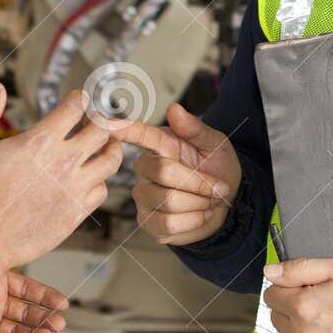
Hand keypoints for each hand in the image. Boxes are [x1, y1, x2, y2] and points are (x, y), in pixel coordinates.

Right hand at [0, 83, 120, 281]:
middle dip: (100, 119)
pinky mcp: (75, 214)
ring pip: (111, 161)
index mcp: (39, 142)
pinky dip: (99, 180)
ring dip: (109, 148)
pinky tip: (89, 178)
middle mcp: (63, 163)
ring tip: (104, 144)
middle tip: (94, 119)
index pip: (76, 108)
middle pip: (102, 130)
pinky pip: (102, 191)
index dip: (80, 98)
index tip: (79, 98)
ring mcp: (73, 190)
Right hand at [102, 103, 239, 246]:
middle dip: (200, 182)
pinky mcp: (147, 222)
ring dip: (199, 203)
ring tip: (207, 200)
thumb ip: (195, 129)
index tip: (104, 122)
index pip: (137, 134)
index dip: (122, 128)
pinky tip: (199, 214)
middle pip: (165, 172)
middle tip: (217, 186)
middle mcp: (144, 169)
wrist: (228, 204)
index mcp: (159, 144)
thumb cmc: (217, 168)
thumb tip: (174, 108)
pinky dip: (194, 220)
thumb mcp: (214, 144)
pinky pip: (169, 224)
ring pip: (169, 200)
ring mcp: (143, 196)